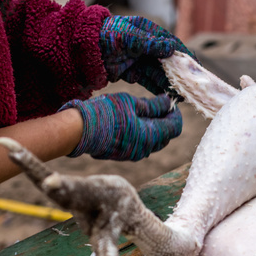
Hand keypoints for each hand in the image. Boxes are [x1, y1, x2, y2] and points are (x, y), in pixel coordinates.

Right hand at [64, 93, 182, 160]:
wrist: (80, 131)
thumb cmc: (106, 113)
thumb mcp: (131, 103)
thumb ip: (154, 105)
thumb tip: (169, 103)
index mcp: (151, 136)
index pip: (175, 127)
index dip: (175, 113)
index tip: (170, 101)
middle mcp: (146, 148)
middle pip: (166, 135)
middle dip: (165, 120)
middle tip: (157, 104)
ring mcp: (134, 154)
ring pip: (153, 141)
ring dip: (153, 127)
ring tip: (142, 111)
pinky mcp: (123, 155)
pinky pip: (140, 144)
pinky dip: (141, 133)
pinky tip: (130, 121)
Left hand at [99, 15, 194, 94]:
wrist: (78, 49)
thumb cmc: (103, 37)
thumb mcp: (127, 38)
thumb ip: (149, 43)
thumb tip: (172, 48)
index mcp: (145, 31)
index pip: (170, 43)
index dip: (183, 54)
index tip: (195, 65)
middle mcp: (144, 45)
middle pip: (166, 60)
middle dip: (179, 72)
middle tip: (191, 85)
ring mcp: (137, 59)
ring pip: (159, 72)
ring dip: (170, 82)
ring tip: (182, 94)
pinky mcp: (130, 72)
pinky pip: (148, 80)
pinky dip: (158, 88)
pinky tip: (168, 96)